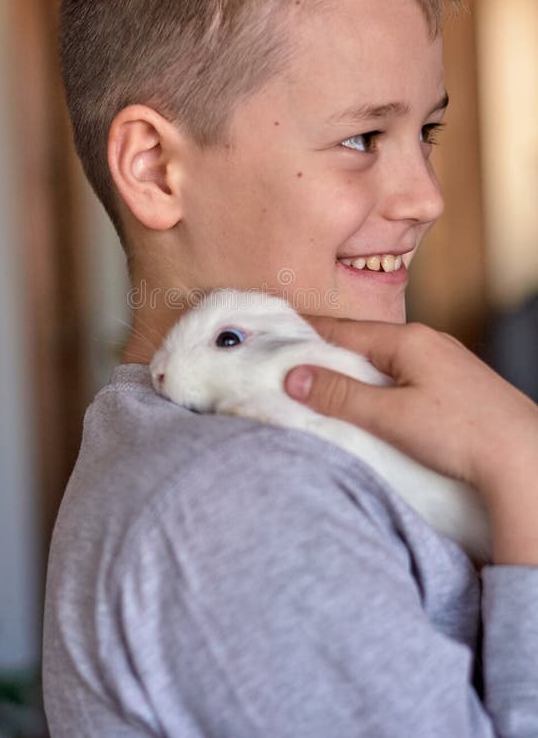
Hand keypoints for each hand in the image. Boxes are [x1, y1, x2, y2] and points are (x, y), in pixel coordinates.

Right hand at [284, 319, 537, 496]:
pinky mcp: (454, 383)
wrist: (525, 458)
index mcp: (408, 339)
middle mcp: (427, 341)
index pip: (342, 329)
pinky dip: (377, 381)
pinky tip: (371, 400)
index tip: (273, 337)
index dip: (305, 333)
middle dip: (326, 352)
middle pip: (362, 341)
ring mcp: (444, 360)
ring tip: (322, 385)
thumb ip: (340, 395)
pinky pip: (402, 373)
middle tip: (289, 366)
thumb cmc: (461, 434)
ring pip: (383, 358)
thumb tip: (293, 376)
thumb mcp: (390, 416)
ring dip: (352, 369)